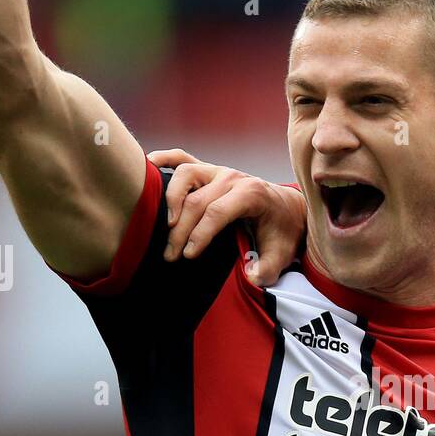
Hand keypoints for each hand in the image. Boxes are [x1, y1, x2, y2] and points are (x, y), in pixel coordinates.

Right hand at [146, 148, 305, 284]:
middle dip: (181, 230)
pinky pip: (181, 158)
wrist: (286, 209)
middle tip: (171, 255)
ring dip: (171, 200)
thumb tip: (252, 277)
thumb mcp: (282, 254)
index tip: (188, 255)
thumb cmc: (281, 231)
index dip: (200, 234)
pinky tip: (148, 167)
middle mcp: (233, 177)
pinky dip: (164, 160)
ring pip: (185, 175)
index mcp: (252, 194)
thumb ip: (268, 268)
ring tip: (167, 226)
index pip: (218, 212)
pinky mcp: (208, 169)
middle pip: (197, 200)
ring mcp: (218, 170)